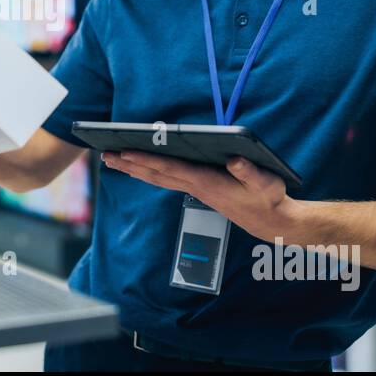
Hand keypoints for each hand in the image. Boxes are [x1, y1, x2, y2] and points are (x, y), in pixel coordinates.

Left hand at [101, 150, 293, 238]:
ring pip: (158, 178)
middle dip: (129, 164)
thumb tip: (234, 159)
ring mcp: (195, 189)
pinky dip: (150, 172)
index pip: (169, 168)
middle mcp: (195, 186)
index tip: (125, 152)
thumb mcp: (265, 182)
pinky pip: (167, 179)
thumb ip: (249, 171)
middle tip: (105, 156)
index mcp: (206, 181)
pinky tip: (141, 169)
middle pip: (155, 174)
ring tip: (114, 161)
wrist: (271, 222)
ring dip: (135, 169)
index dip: (146, 160)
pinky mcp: (199, 190)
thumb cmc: (268, 198)